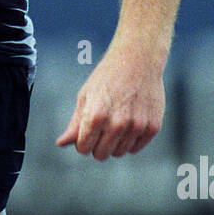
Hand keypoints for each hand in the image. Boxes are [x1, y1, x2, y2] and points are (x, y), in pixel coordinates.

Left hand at [56, 43, 164, 159]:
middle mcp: (117, 124)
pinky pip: (136, 148)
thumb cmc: (107, 77)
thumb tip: (61, 143)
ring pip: (119, 153)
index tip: (87, 131)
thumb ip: (75, 123)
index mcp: (95, 116)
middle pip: (101, 154)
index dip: (82, 141)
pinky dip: (130, 141)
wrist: (138, 59)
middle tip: (101, 127)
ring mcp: (137, 126)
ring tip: (116, 122)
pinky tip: (129, 123)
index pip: (83, 148)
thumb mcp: (86, 96)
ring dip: (115, 143)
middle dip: (97, 145)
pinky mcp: (152, 127)